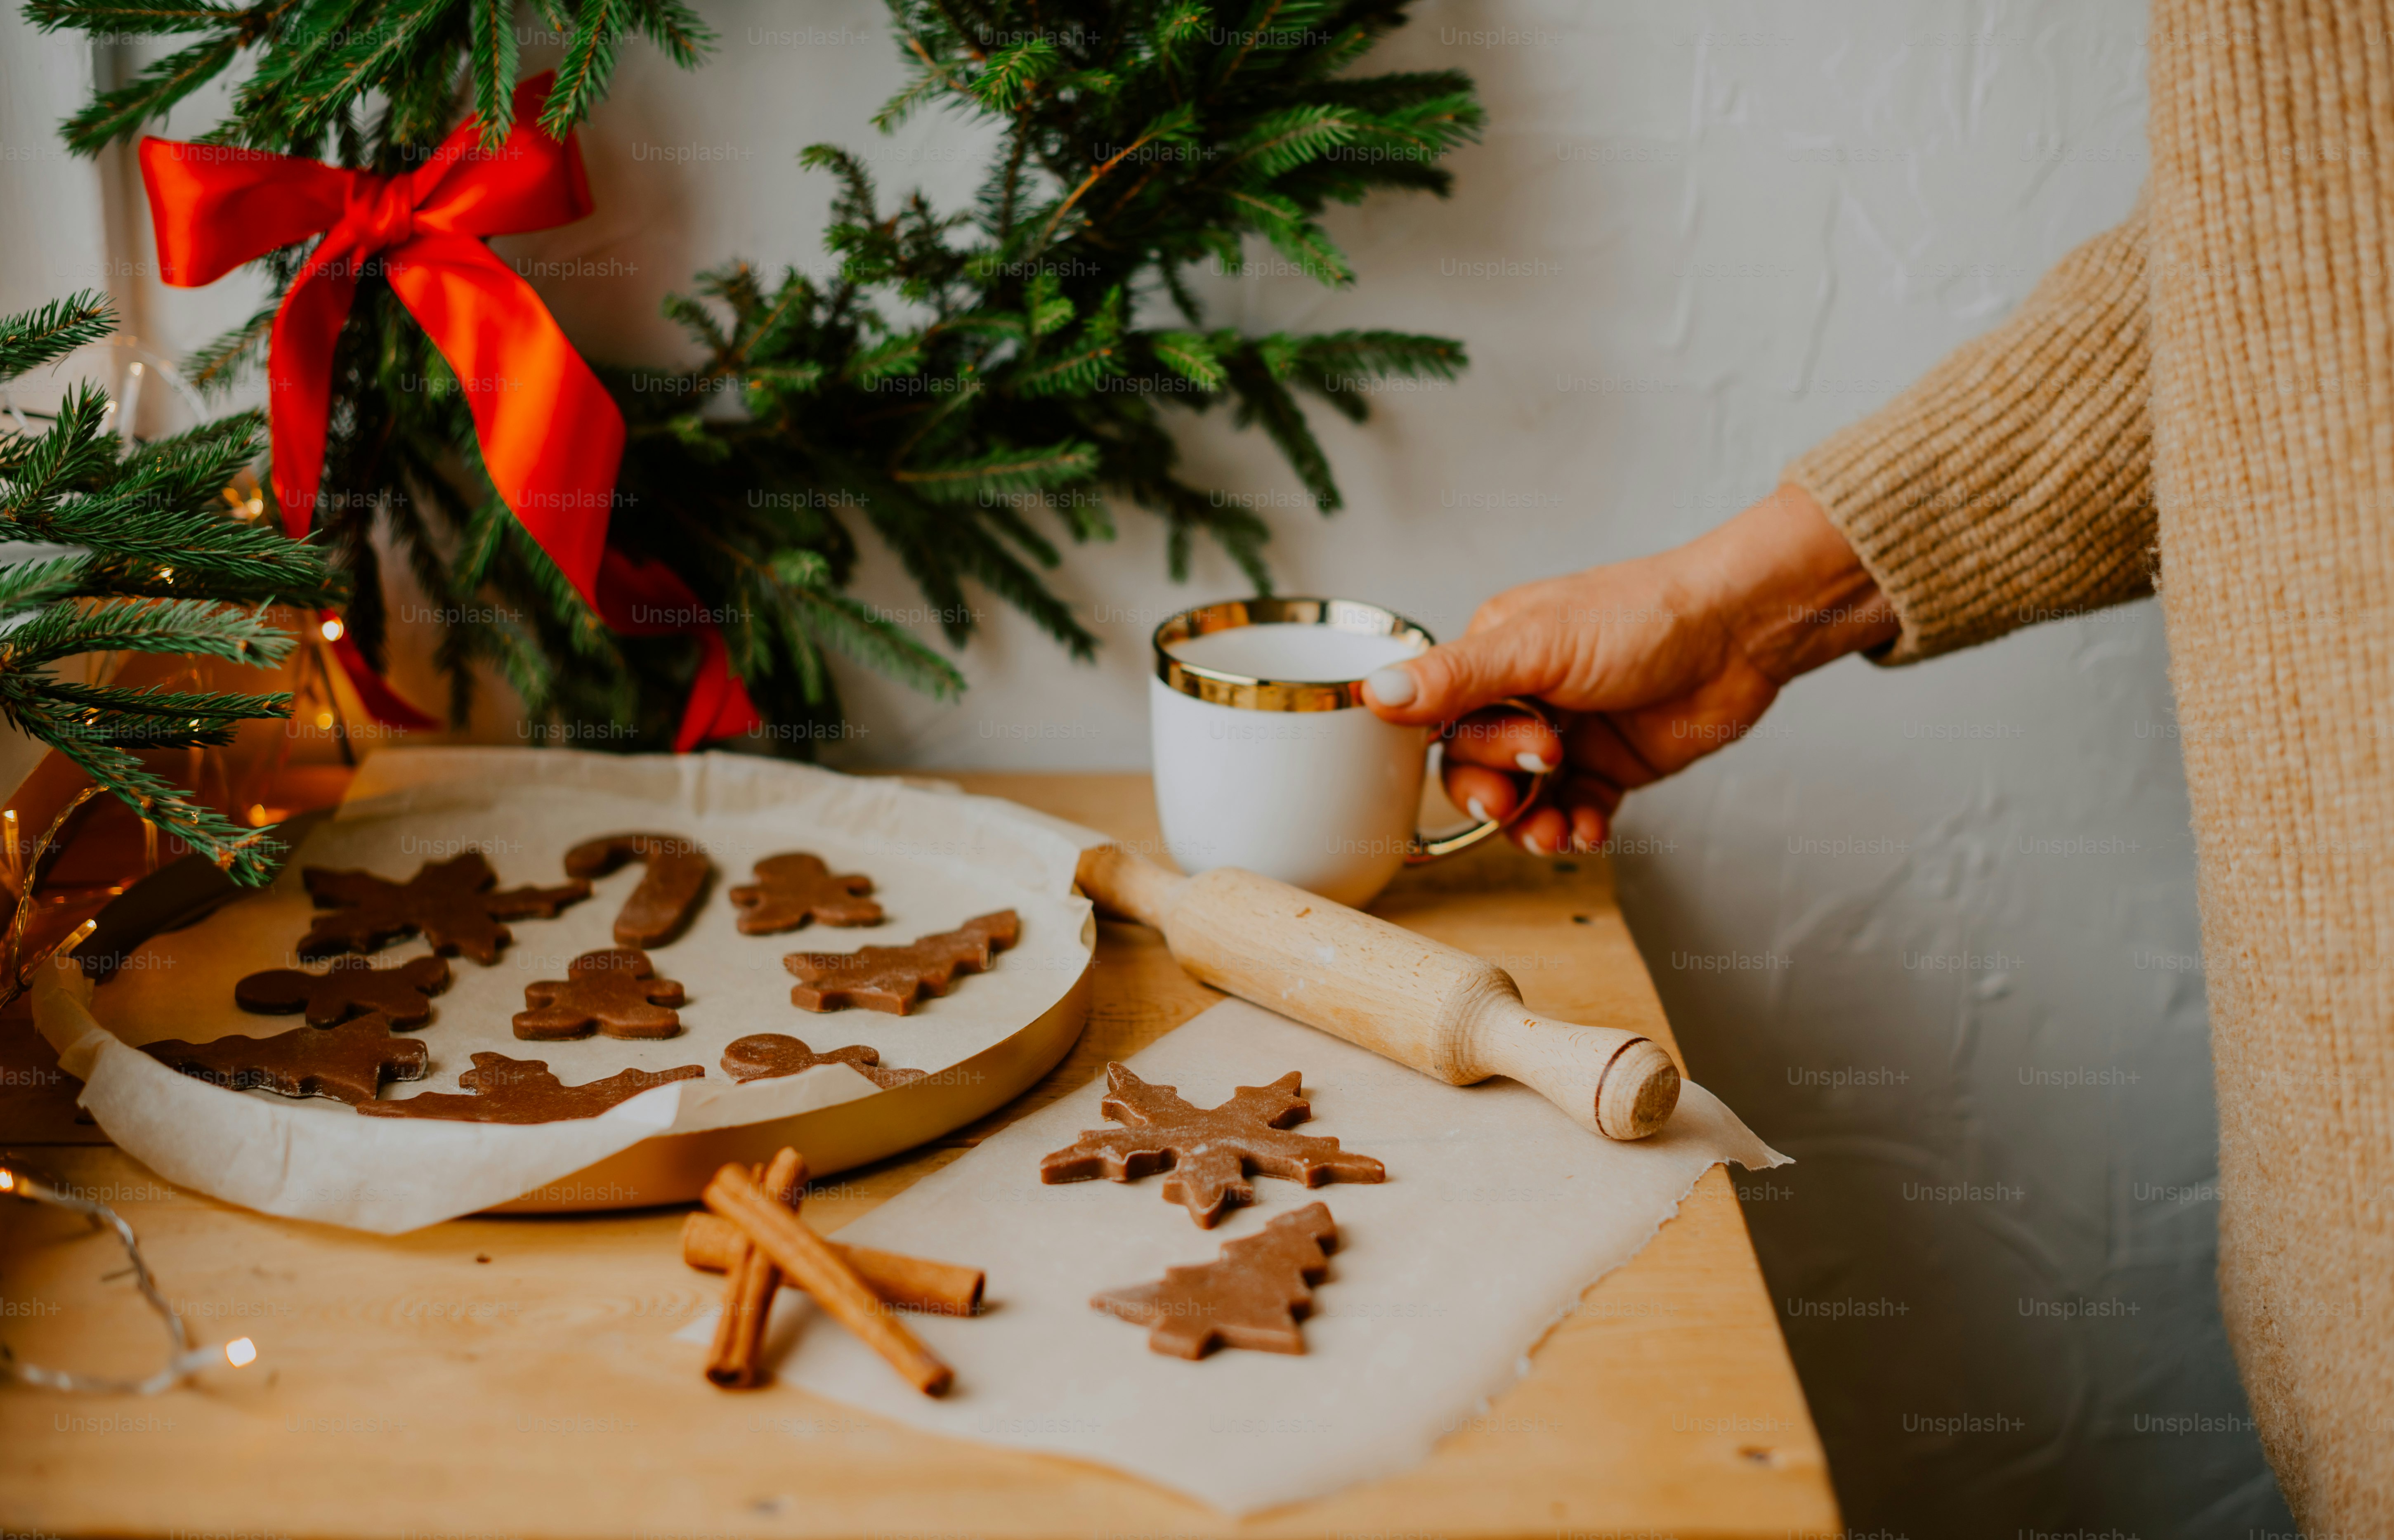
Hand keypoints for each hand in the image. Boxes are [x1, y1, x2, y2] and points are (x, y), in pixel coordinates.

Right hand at [1363, 485, 1899, 852]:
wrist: (1741, 633)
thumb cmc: (1643, 616)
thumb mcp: (1537, 646)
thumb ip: (1456, 678)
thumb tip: (1373, 693)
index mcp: (1494, 656)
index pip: (1442, 725)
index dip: (1464, 758)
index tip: (1496, 775)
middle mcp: (1524, 695)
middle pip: (1477, 770)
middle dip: (1501, 794)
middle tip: (1536, 787)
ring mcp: (1568, 734)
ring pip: (1523, 801)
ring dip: (1533, 827)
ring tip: (1560, 834)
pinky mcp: (1610, 766)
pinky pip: (1574, 812)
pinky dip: (1576, 828)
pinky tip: (1590, 829)